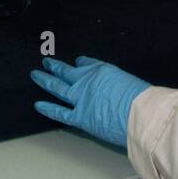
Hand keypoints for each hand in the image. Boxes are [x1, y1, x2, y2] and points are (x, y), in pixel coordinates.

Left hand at [31, 56, 150, 147]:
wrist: (140, 113)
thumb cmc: (142, 99)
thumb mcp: (130, 82)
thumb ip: (117, 84)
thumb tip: (115, 92)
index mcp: (102, 70)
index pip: (86, 64)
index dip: (80, 64)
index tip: (76, 62)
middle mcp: (87, 81)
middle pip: (66, 72)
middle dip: (55, 67)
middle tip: (47, 63)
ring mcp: (80, 98)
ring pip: (57, 87)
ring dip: (45, 79)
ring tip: (36, 74)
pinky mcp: (79, 116)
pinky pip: (59, 112)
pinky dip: (47, 108)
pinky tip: (38, 105)